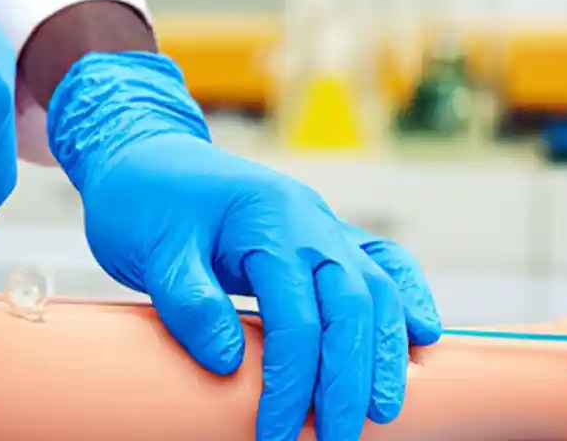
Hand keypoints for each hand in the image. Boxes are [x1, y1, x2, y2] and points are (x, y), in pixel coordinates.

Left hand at [48, 52, 442, 440]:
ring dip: (383, 351)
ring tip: (382, 410)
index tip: (276, 434)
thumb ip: (189, 303)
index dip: (292, 382)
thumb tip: (228, 364)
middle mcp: (308, 219)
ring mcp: (321, 224)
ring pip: (375, 288)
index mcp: (268, 220)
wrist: (144, 154)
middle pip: (350, 305)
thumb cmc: (144, 204)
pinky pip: (380, 262)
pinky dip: (405, 297)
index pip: (296, 316)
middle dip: (350, 378)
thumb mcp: (152, 254)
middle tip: (340, 439)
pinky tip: (421, 336)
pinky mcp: (322, 233)